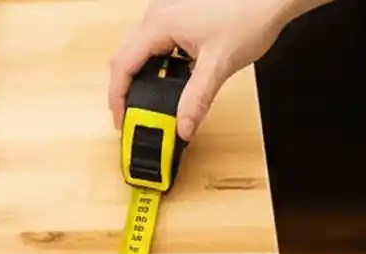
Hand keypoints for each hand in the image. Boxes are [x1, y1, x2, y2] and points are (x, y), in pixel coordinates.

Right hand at [109, 0, 319, 139]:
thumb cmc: (248, 17)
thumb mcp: (218, 65)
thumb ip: (197, 99)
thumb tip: (182, 127)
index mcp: (158, 24)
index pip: (123, 65)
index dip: (117, 96)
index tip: (121, 119)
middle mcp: (157, 16)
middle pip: (128, 58)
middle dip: (127, 89)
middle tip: (133, 116)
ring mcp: (168, 14)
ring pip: (143, 51)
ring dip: (143, 78)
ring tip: (151, 104)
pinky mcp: (180, 16)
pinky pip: (159, 44)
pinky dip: (159, 66)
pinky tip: (172, 82)